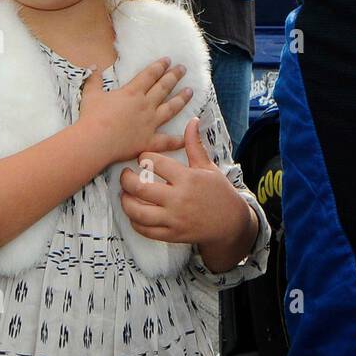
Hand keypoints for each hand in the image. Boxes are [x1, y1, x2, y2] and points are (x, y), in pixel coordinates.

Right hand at [78, 57, 189, 167]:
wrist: (94, 142)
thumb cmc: (92, 117)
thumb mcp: (91, 94)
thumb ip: (93, 79)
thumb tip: (93, 65)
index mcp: (132, 93)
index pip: (150, 75)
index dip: (160, 66)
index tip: (168, 60)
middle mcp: (145, 105)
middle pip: (163, 88)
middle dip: (174, 76)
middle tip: (183, 69)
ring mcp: (150, 123)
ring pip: (170, 109)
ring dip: (181, 99)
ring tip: (191, 91)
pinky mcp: (149, 141)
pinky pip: (167, 141)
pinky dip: (178, 139)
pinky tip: (187, 136)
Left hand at [120, 119, 256, 268]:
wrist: (231, 222)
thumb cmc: (219, 191)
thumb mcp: (208, 166)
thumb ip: (195, 145)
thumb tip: (192, 121)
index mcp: (187, 178)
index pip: (156, 163)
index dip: (144, 156)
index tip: (142, 156)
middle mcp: (179, 199)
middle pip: (140, 188)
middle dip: (126, 179)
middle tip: (125, 174)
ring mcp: (174, 219)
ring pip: (139, 213)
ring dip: (126, 202)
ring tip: (124, 194)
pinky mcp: (172, 235)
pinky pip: (146, 231)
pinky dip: (135, 222)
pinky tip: (134, 213)